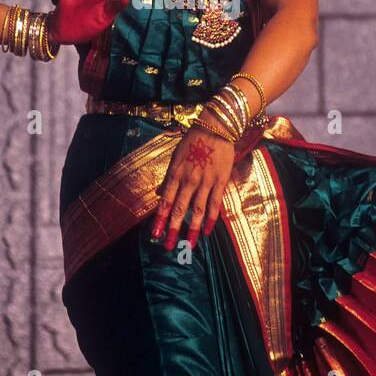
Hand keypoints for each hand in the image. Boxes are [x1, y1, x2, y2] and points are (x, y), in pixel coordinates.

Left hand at [151, 123, 233, 251]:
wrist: (215, 128)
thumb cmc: (193, 141)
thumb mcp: (176, 157)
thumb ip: (169, 178)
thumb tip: (160, 193)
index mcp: (176, 174)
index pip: (166, 201)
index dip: (160, 219)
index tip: (155, 234)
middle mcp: (189, 180)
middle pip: (180, 209)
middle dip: (173, 229)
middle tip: (168, 247)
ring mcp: (205, 182)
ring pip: (197, 210)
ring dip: (192, 229)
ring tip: (188, 245)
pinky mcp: (220, 181)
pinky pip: (215, 204)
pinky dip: (210, 219)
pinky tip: (206, 231)